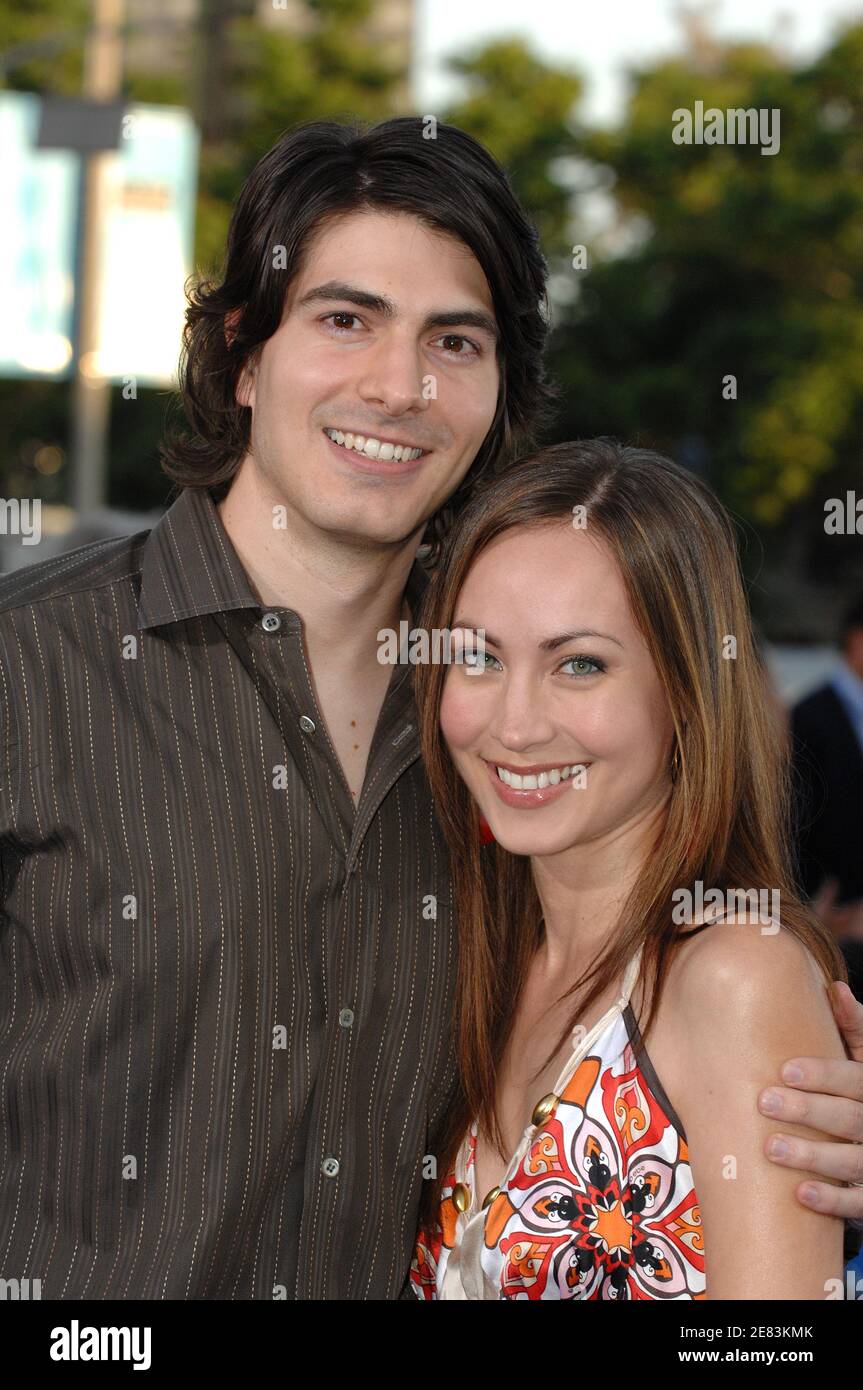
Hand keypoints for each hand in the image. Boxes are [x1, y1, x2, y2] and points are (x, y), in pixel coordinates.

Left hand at [759, 981, 862, 1220]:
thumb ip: (855, 1028)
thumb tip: (835, 987)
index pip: (856, 1080)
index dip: (824, 1075)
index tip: (786, 1070)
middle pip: (849, 1119)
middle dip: (808, 1111)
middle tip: (765, 1102)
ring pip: (852, 1162)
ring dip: (811, 1156)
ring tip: (771, 1148)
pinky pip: (859, 1204)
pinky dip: (832, 1200)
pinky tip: (800, 1193)